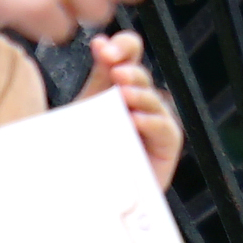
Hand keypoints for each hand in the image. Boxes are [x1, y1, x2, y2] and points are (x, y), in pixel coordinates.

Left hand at [90, 32, 190, 191]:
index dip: (122, 46)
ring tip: (124, 93)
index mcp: (114, 86)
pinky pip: (167, 131)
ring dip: (141, 94)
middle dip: (130, 68)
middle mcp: (136, 103)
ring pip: (155, 102)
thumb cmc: (77, 156)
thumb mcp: (83, 112)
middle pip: (142, 76)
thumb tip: (100, 42)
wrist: (76, 199)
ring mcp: (152, 127)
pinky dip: (153, 123)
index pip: (129, 55)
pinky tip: (135, 120)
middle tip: (114, 69)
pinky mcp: (164, 151)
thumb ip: (96, 79)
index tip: (101, 48)